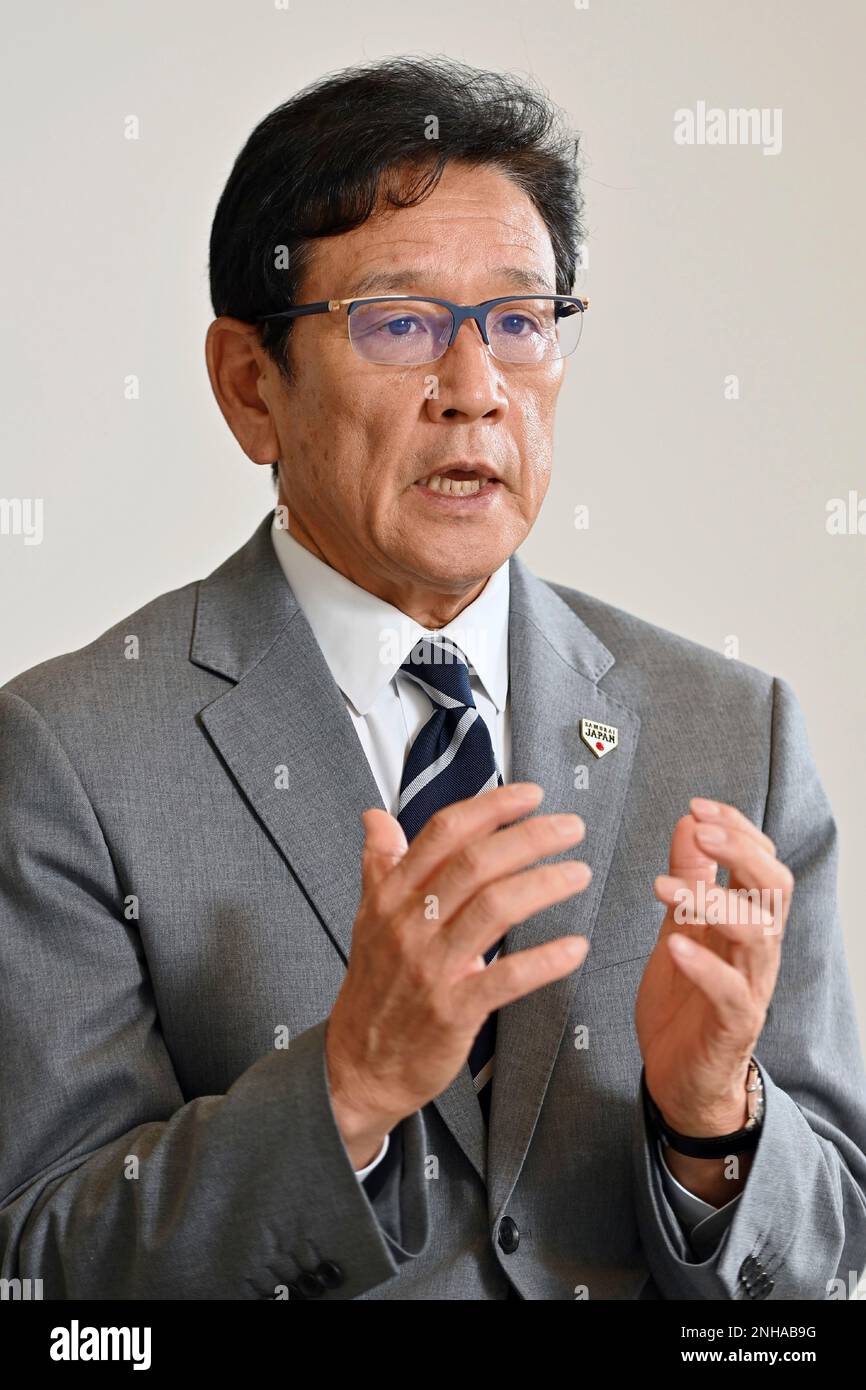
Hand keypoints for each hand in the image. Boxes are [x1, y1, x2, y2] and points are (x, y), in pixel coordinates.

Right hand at [326, 782, 591, 1167]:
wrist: (358, 1065)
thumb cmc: (373, 988)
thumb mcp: (368, 919)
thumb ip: (380, 864)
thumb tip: (376, 816)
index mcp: (391, 897)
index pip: (442, 834)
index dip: (490, 808)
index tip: (529, 795)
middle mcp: (409, 925)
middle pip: (475, 864)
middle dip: (529, 838)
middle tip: (570, 827)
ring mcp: (432, 967)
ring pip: (494, 909)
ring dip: (543, 886)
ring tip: (578, 872)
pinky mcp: (454, 1010)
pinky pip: (506, 978)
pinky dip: (544, 961)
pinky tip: (574, 947)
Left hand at [636, 798, 793, 1138]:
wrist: (679, 1077)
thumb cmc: (684, 1001)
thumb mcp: (679, 927)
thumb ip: (689, 880)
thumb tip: (688, 824)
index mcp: (745, 920)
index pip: (762, 860)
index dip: (736, 828)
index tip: (697, 806)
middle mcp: (757, 948)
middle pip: (775, 887)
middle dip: (740, 851)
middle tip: (699, 832)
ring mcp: (751, 986)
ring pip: (759, 933)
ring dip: (714, 902)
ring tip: (667, 888)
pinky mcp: (734, 1025)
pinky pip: (732, 992)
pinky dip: (705, 966)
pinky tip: (674, 947)